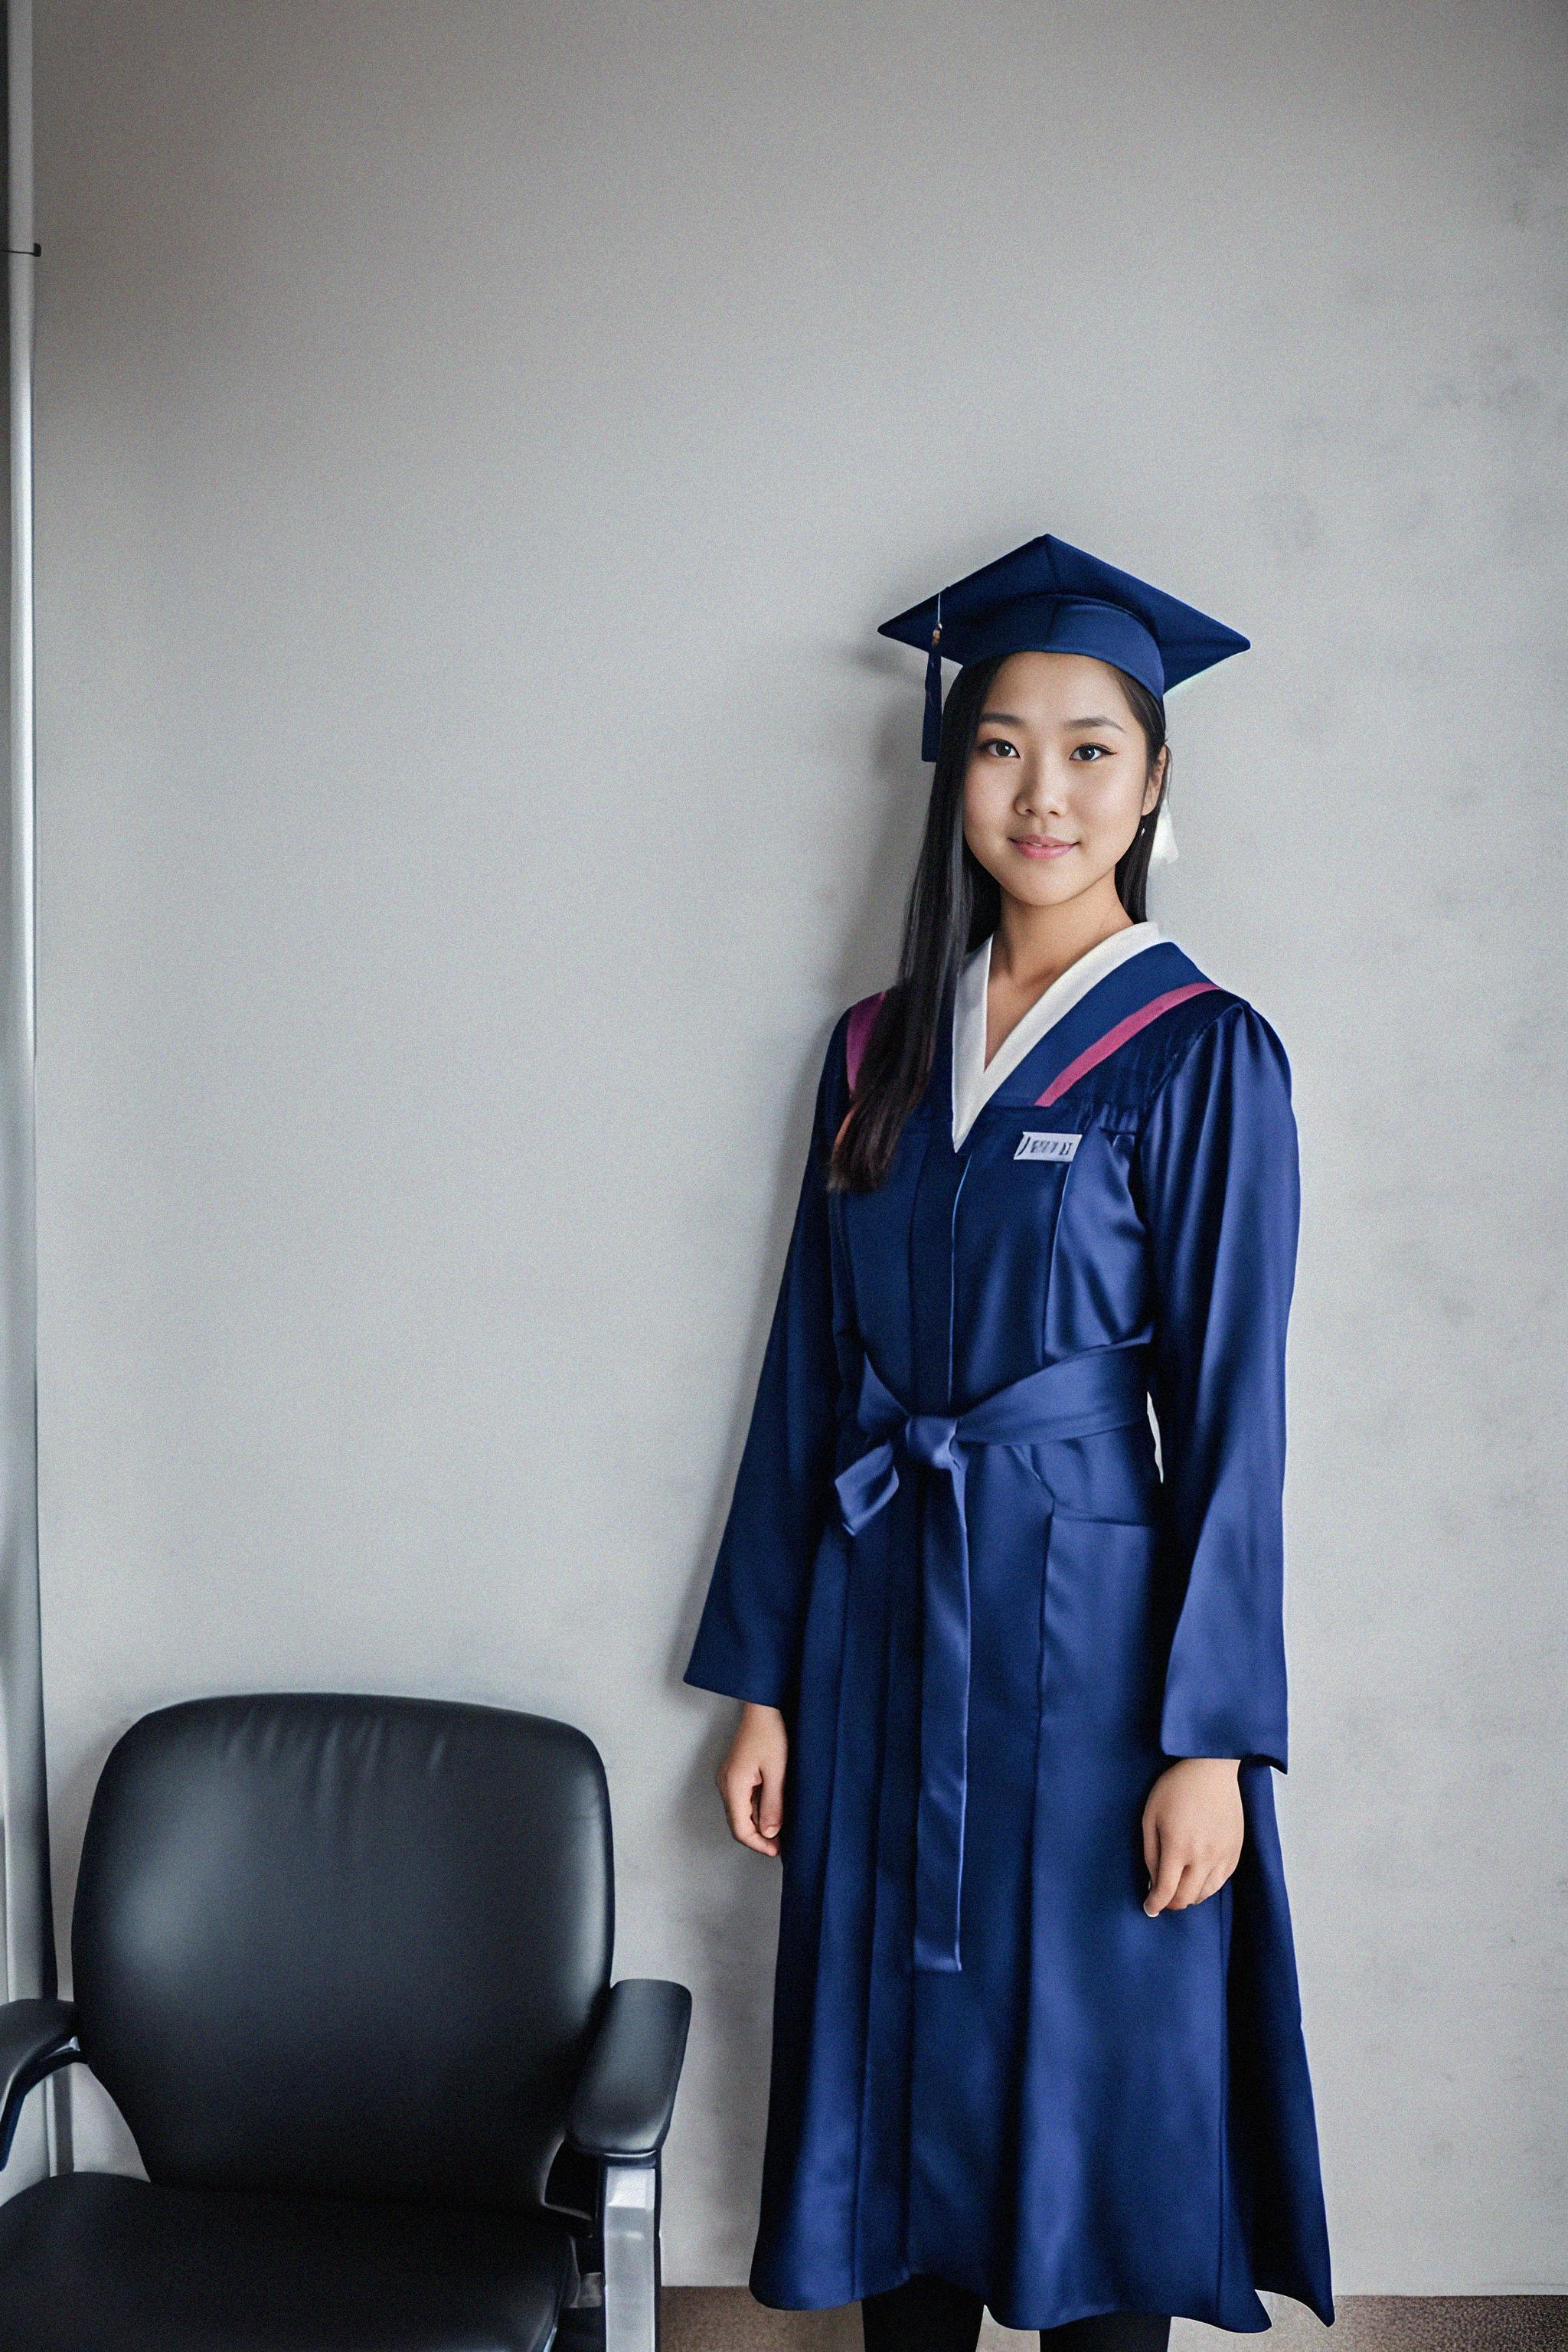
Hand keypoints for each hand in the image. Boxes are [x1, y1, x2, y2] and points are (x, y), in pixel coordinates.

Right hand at [716, 1701, 788, 1856]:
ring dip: (757, 1824)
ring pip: (740, 1813)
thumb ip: (773, 1804)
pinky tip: (772, 1811)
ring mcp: (728, 1778)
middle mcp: (725, 1784)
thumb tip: (770, 1833)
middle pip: (738, 1823)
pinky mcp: (735, 1774)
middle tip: (781, 1845)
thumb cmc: (770, 1733)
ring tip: (780, 1829)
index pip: (740, 1828)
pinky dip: (756, 1810)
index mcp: (733, 1785)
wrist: (762, 1707)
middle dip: (758, 1837)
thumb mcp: (777, 1771)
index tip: (776, 1851)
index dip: (758, 1844)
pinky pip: (743, 1800)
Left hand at [1141, 1757, 1242, 1914]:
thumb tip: (1153, 1882)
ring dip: (1189, 1895)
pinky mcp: (1235, 1852)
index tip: (1149, 1908)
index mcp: (1178, 1848)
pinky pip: (1221, 1882)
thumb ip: (1151, 1853)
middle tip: (1162, 1897)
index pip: (1166, 1892)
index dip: (1155, 1905)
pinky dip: (1207, 1886)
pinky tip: (1198, 1876)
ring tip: (1179, 1885)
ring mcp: (1222, 1856)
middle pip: (1186, 1898)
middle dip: (1170, 1903)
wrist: (1211, 1769)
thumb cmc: (1176, 1787)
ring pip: (1205, 1894)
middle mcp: (1203, 1857)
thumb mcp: (1151, 1817)